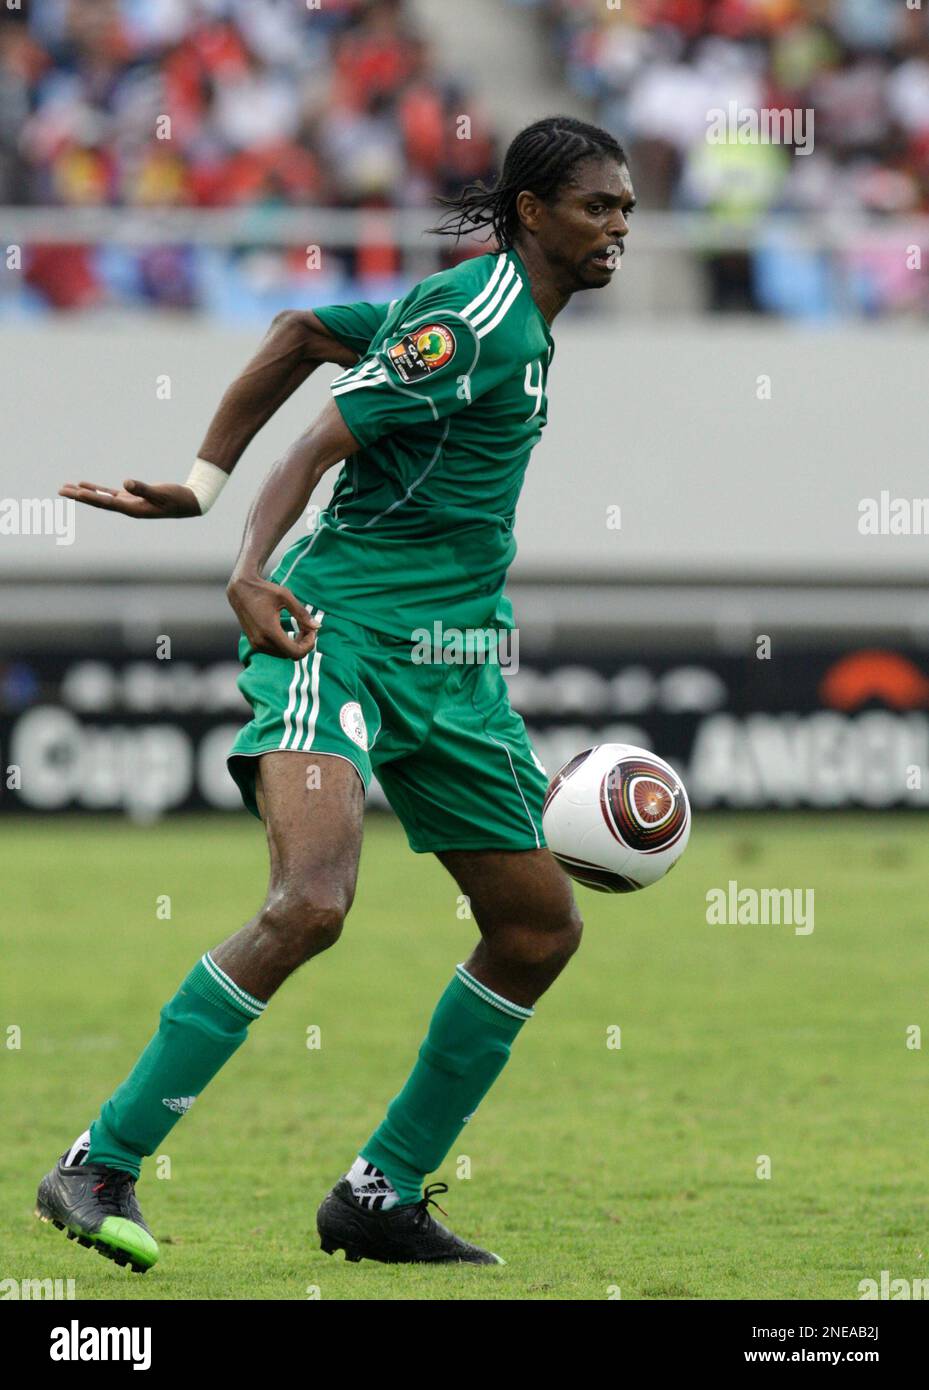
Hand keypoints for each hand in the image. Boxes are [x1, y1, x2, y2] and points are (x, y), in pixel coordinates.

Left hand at [58, 479, 201, 518]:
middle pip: (98, 503)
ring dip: (84, 494)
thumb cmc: (178, 498)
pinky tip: (85, 486)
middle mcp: (128, 509)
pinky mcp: (132, 499)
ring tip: (66, 488)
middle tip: (60, 490)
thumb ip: (144, 489)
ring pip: (101, 499)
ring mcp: (129, 504)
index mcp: (134, 510)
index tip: (75, 492)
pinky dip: (96, 490)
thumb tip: (125, 483)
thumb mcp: (162, 493)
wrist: (189, 503)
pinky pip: (109, 494)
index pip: (107, 503)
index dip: (91, 497)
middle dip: (79, 496)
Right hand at [226, 573, 320, 659]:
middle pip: (291, 655)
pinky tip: (289, 631)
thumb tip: (317, 627)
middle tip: (308, 628)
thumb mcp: (286, 597)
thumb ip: (302, 613)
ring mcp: (256, 644)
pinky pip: (275, 651)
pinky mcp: (254, 643)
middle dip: (303, 644)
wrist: (240, 589)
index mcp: (270, 631)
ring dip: (295, 645)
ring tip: (300, 628)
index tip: (312, 631)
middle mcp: (261, 641)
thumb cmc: (264, 590)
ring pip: (283, 654)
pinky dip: (285, 644)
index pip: (295, 652)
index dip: (308, 645)